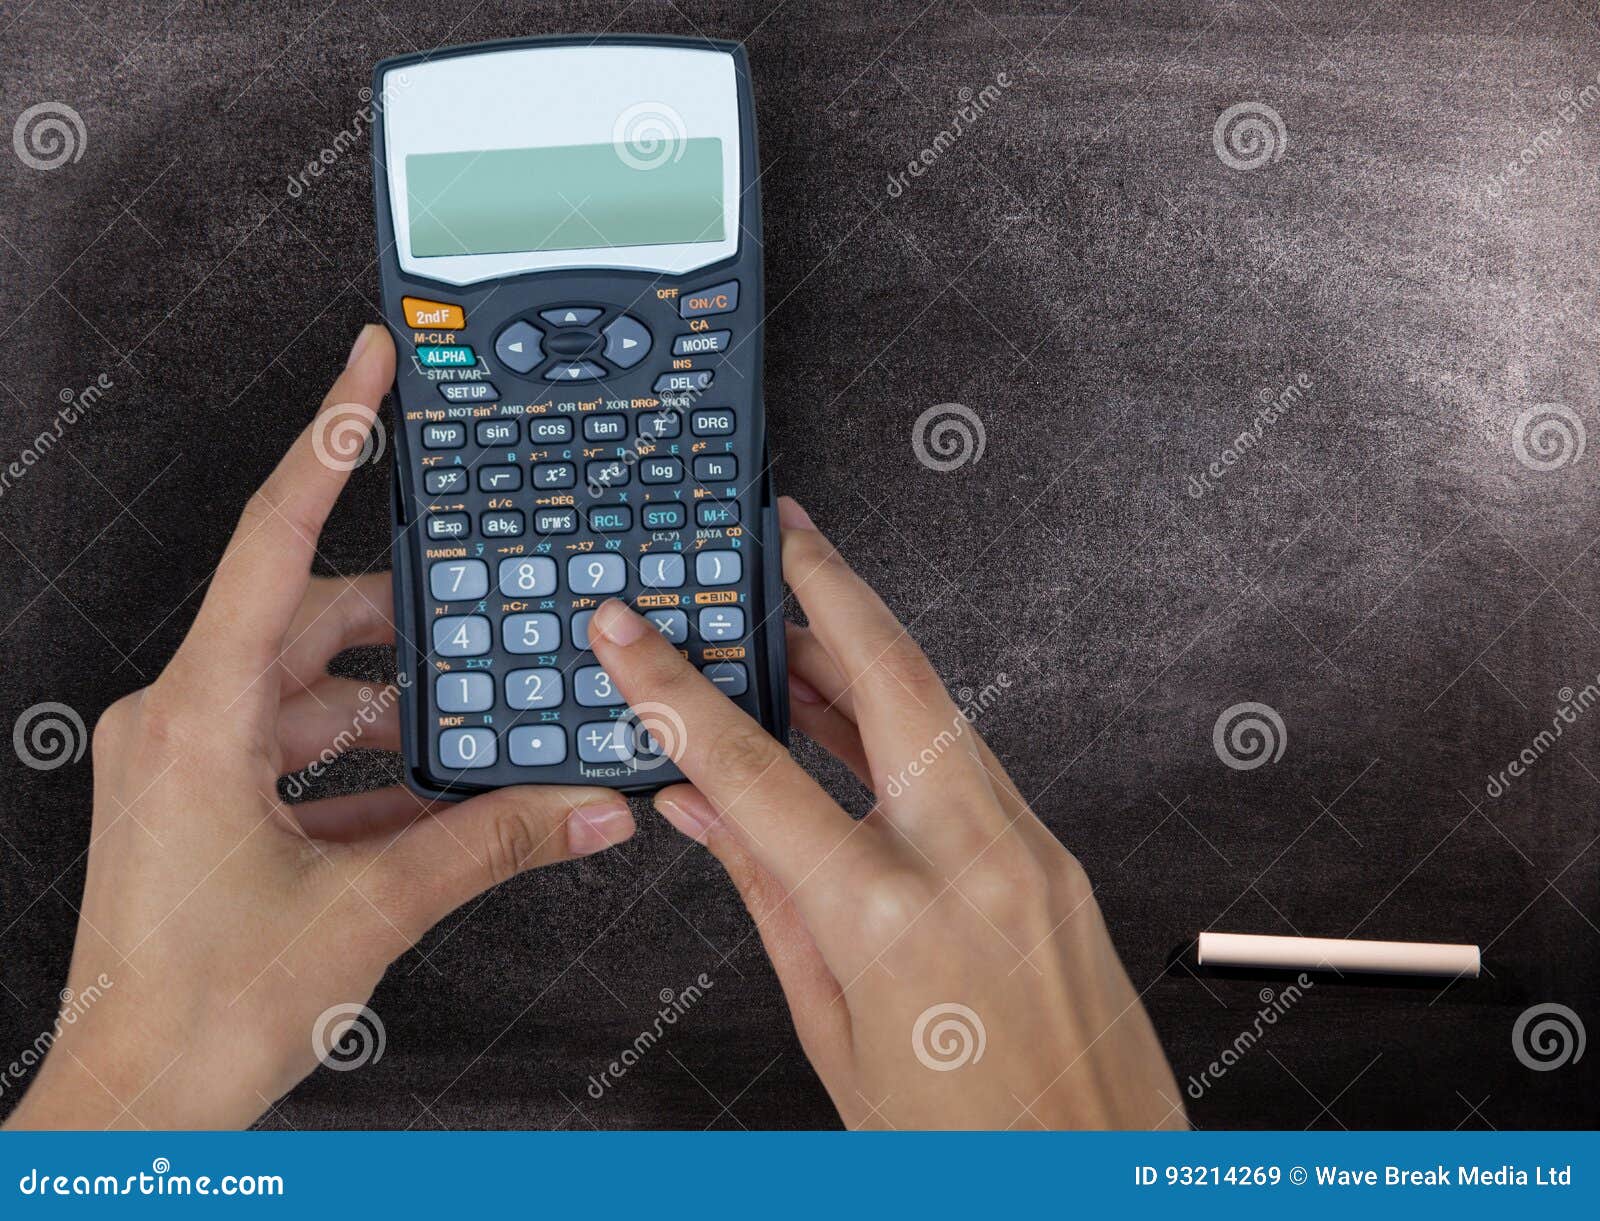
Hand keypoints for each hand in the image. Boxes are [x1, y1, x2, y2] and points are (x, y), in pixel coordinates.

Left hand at [4, 326, 636, 1129]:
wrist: (134, 1106)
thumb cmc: (203, 1012)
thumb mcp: (372, 908)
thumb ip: (495, 843)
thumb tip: (590, 807)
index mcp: (198, 719)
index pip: (271, 541)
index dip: (329, 442)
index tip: (368, 370)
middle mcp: (180, 723)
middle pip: (309, 621)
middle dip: (402, 618)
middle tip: (478, 603)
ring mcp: (185, 763)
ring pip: (307, 691)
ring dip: (388, 704)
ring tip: (472, 718)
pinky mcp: (200, 804)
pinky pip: (295, 752)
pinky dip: (362, 763)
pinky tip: (430, 791)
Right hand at [589, 500, 1184, 1129]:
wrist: (1097, 1186)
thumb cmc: (964, 1146)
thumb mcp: (829, 1029)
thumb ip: (765, 898)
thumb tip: (701, 810)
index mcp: (890, 920)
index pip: (755, 771)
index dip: (679, 690)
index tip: (634, 635)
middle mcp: (971, 862)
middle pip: (888, 677)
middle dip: (825, 586)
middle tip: (777, 530)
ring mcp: (1029, 850)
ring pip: (934, 706)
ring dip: (862, 645)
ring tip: (797, 608)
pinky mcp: (1056, 856)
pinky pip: (966, 757)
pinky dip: (902, 717)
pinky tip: (855, 708)